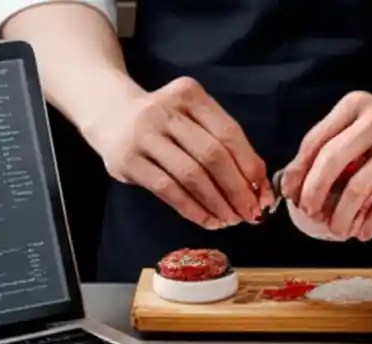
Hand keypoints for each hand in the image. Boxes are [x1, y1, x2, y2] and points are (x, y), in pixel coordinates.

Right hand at [83, 76, 274, 229]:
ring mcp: (144, 134)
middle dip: (237, 189)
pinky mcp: (128, 160)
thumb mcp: (190, 116)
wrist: (108, 112)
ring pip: (191, 175)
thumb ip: (221, 142)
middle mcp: (166, 110)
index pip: (229, 133)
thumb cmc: (163, 121)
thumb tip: (258, 187)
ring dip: (216, 202)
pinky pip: (167, 189)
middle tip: (250, 213)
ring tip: (230, 220)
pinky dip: (192, 208)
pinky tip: (207, 220)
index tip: (263, 193)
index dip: (250, 166)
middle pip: (212, 155)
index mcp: (190, 94)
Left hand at [279, 91, 371, 241]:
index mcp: (356, 107)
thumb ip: (335, 149)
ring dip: (342, 215)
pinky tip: (364, 231)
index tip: (292, 196)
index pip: (315, 141)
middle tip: (312, 215)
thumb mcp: (366, 128)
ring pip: (358, 187)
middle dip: (315, 195)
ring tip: (339, 230)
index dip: (298, 173)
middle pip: (332, 162)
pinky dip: (371, 222)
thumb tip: (296, 185)